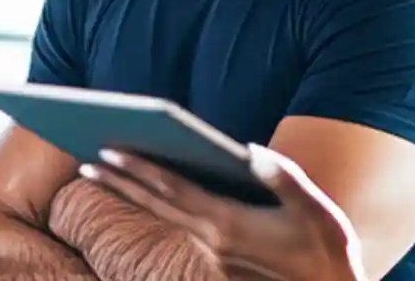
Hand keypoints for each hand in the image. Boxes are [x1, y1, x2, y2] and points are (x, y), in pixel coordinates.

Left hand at [80, 144, 366, 280]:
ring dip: (129, 197)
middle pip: (156, 206)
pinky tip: (141, 199)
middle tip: (86, 160)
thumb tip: (251, 149)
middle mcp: (214, 242)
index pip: (174, 191)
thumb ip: (284, 176)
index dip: (140, 170)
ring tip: (100, 175)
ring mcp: (213, 257)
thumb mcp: (317, 209)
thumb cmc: (328, 250)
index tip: (109, 150)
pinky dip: (153, 212)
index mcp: (231, 224)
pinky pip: (177, 232)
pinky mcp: (218, 265)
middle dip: (120, 182)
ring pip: (161, 221)